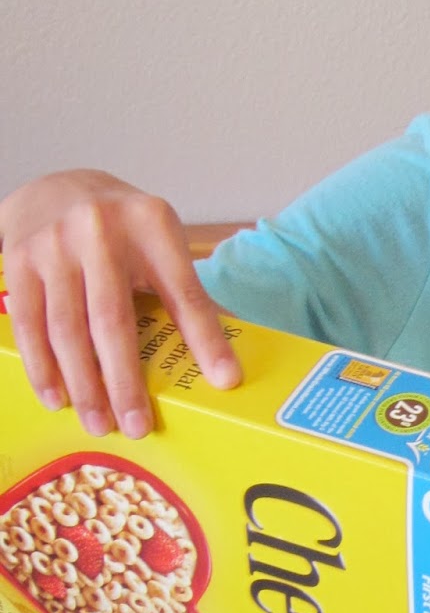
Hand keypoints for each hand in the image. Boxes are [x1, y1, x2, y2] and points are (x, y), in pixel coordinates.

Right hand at [0, 170, 240, 437]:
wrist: (57, 185)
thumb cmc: (123, 228)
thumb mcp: (161, 240)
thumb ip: (183, 290)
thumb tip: (220, 359)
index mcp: (152, 224)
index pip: (184, 292)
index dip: (206, 339)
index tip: (225, 380)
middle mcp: (99, 230)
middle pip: (113, 320)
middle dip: (125, 381)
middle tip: (138, 426)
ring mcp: (53, 245)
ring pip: (67, 329)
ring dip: (83, 384)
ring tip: (100, 423)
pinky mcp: (18, 260)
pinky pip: (28, 324)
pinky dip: (43, 367)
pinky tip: (57, 398)